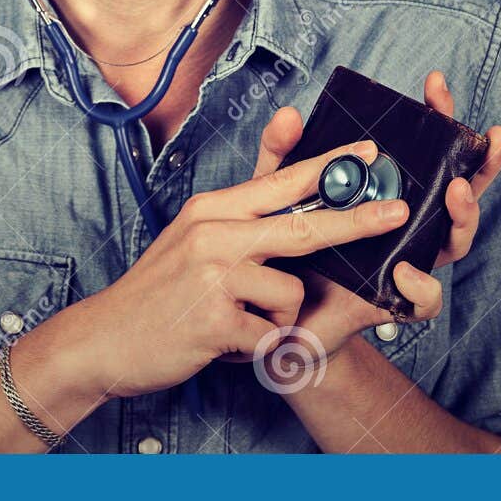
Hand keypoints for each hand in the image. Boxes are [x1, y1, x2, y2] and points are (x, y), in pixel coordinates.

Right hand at [64, 141, 409, 401]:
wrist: (104, 337)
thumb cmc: (157, 292)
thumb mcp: (192, 240)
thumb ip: (238, 224)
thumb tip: (293, 212)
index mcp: (213, 209)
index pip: (280, 181)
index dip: (329, 166)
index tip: (369, 153)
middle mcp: (214, 234)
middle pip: (302, 226)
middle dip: (357, 220)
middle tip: (396, 213)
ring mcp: (213, 276)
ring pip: (289, 292)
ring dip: (278, 318)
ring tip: (242, 322)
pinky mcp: (214, 319)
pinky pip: (269, 335)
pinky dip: (258, 347)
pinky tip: (227, 342)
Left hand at [249, 72, 500, 358]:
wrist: (275, 316)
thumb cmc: (286, 249)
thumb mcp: (277, 195)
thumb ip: (281, 156)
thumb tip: (290, 114)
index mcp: (389, 191)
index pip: (426, 149)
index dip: (437, 116)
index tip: (434, 84)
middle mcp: (410, 223)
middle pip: (460, 189)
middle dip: (481, 160)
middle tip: (489, 135)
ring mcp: (409, 260)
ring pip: (456, 239)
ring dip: (464, 213)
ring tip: (455, 190)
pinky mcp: (397, 303)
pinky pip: (426, 298)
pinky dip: (422, 285)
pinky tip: (405, 271)